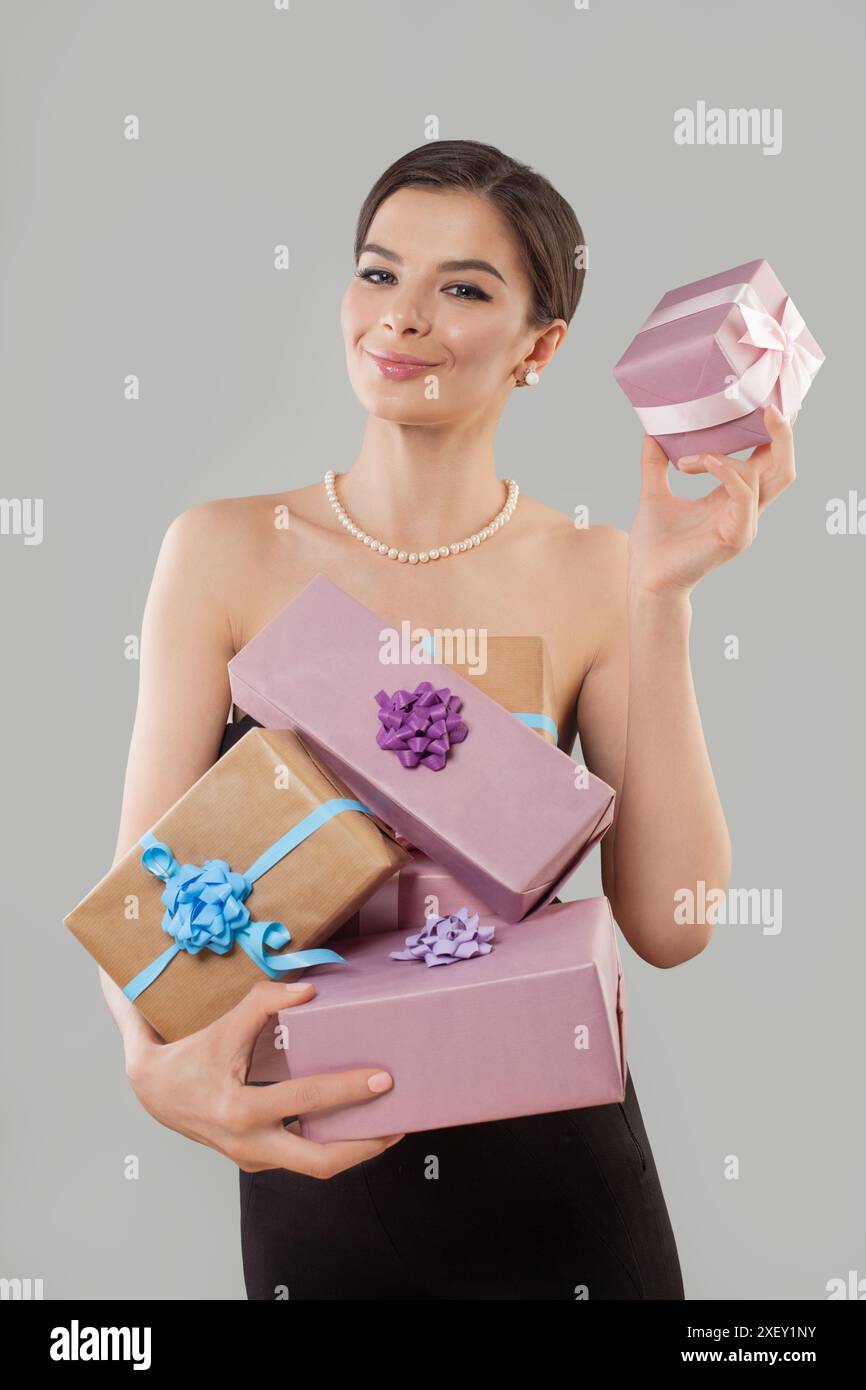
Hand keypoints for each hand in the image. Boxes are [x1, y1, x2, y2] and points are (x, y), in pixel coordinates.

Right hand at [124, 979, 404, 1177]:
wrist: (155, 1092)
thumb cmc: (191, 1055)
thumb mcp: (224, 1026)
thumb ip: (263, 1003)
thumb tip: (308, 990)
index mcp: (239, 1110)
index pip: (304, 1101)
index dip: (346, 1089)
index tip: (383, 1078)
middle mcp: (249, 1144)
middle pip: (320, 1163)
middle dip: (366, 1145)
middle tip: (401, 1120)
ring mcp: (255, 1159)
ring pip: (316, 1167)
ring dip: (357, 1150)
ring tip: (392, 1125)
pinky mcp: (260, 1160)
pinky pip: (305, 1159)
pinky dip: (335, 1145)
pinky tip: (359, 1125)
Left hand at [628, 404, 796, 596]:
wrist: (647, 580)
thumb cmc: (654, 545)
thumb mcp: (654, 493)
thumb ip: (655, 463)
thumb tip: (650, 431)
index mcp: (732, 497)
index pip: (767, 459)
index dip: (773, 431)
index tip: (761, 401)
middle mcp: (745, 509)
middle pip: (784, 465)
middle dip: (783, 433)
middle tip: (768, 403)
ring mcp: (746, 523)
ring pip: (771, 474)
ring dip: (736, 450)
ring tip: (709, 436)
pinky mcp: (737, 536)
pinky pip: (742, 493)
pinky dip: (724, 470)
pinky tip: (694, 461)